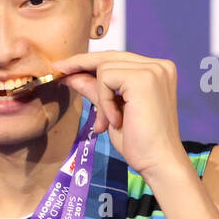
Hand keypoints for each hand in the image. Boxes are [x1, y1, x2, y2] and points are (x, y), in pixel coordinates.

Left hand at [50, 51, 189, 180]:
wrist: (158, 161)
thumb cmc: (139, 142)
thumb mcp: (111, 111)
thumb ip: (96, 91)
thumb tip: (72, 76)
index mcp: (157, 71)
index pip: (116, 58)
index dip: (89, 62)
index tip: (64, 67)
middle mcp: (159, 65)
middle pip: (109, 56)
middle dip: (80, 64)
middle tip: (59, 71)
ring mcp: (153, 70)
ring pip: (104, 68)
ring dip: (100, 98)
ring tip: (108, 123)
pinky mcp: (143, 78)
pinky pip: (105, 79)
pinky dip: (104, 101)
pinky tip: (116, 121)